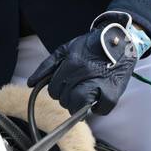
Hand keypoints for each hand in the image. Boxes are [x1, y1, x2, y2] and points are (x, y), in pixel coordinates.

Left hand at [26, 11, 141, 115]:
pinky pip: (100, 110)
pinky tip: (96, 100)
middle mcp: (84, 73)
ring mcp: (99, 83)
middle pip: (64, 99)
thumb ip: (47, 66)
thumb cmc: (91, 45)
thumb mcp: (66, 49)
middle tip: (73, 91)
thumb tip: (31, 83)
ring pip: (78, 106)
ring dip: (77, 105)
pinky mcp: (113, 92)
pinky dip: (98, 109)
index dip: (56, 91)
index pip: (54, 89)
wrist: (119, 40)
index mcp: (72, 63)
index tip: (63, 88)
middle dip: (66, 97)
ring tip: (82, 97)